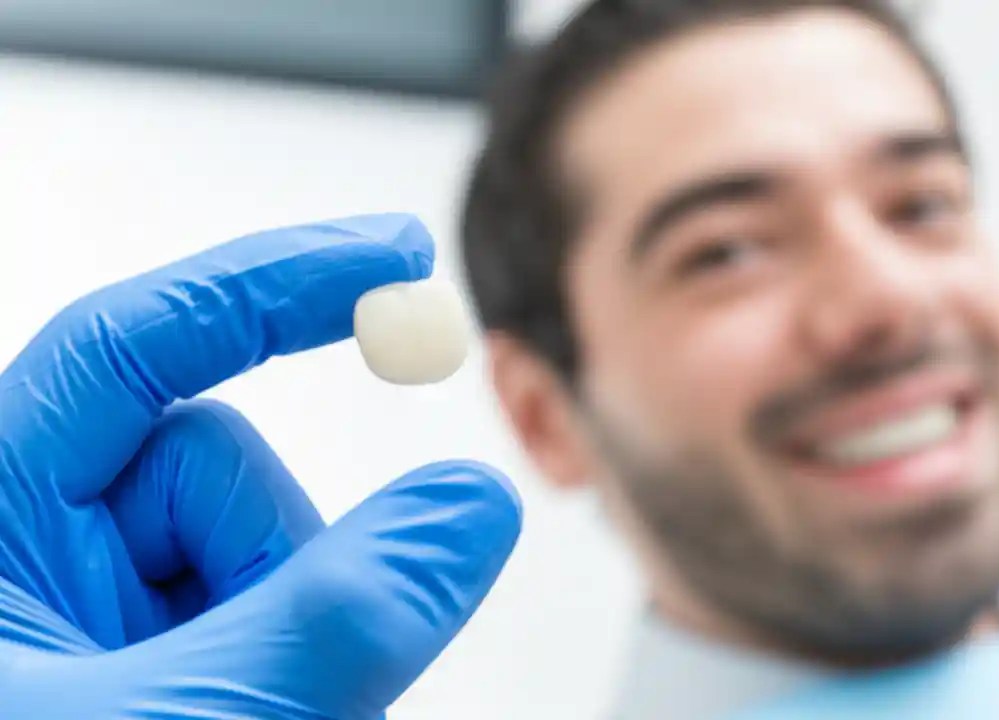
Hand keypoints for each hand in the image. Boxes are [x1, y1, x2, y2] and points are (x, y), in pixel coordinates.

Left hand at [0, 214, 521, 718]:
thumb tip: (472, 505)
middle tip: (287, 687)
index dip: (270, 285)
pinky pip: (279, 613)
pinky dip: (313, 663)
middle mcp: (41, 557)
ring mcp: (103, 619)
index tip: (394, 259)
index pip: (125, 347)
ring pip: (267, 547)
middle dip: (282, 557)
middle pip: (217, 464)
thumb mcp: (190, 717)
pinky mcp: (165, 664)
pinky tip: (292, 716)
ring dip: (308, 629)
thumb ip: (335, 615)